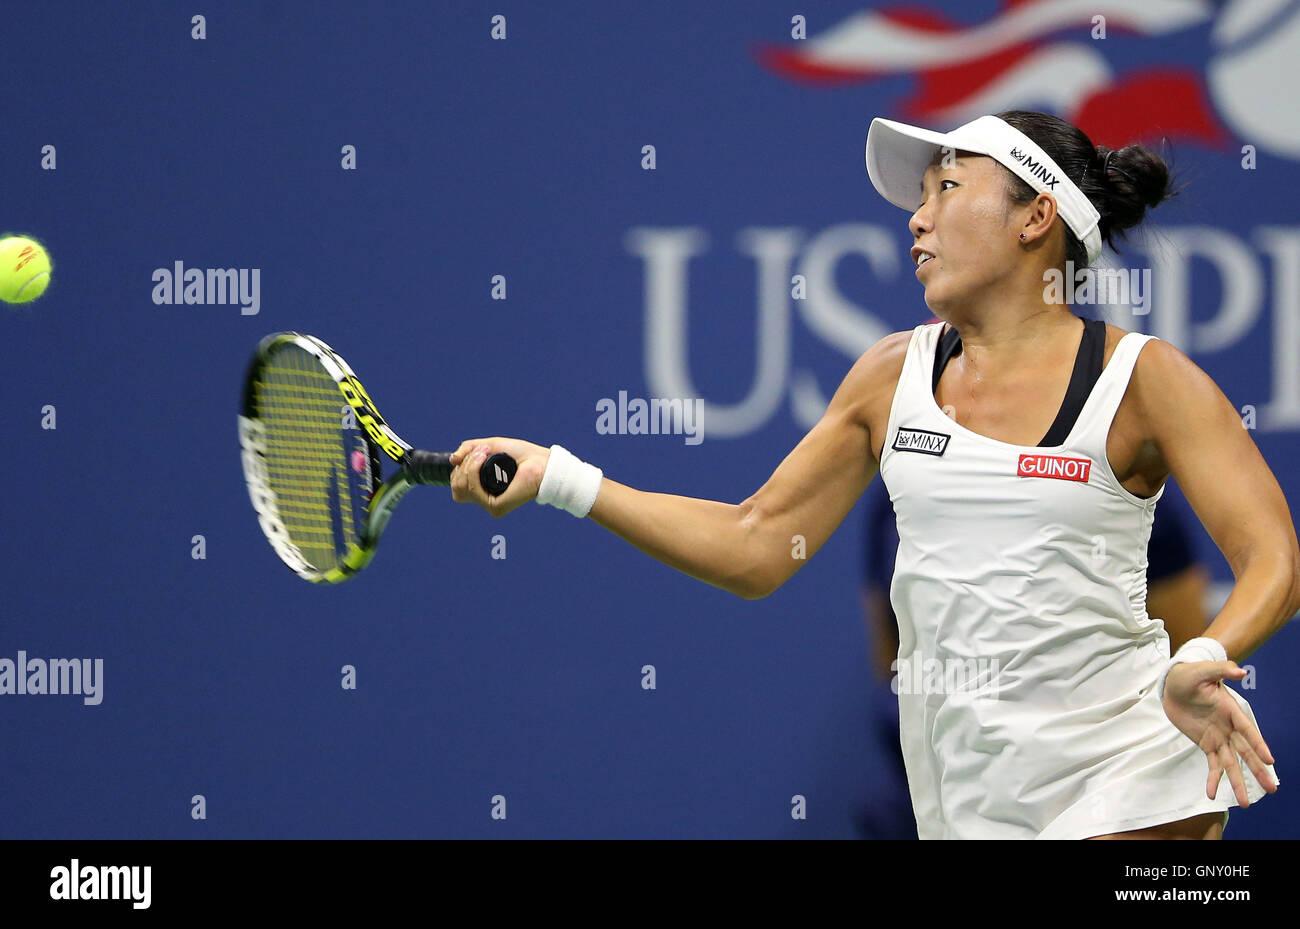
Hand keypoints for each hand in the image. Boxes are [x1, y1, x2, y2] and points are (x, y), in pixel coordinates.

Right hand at [448, 437, 549, 516]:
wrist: (542, 462)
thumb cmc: (522, 455)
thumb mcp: (491, 445)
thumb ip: (470, 449)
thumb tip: (452, 460)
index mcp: (484, 488)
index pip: (457, 484)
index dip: (460, 468)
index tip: (476, 452)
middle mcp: (485, 499)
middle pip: (456, 487)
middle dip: (464, 465)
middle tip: (482, 451)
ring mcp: (490, 505)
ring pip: (462, 488)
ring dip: (469, 465)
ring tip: (484, 452)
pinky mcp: (496, 507)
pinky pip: (473, 490)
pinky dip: (474, 471)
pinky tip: (484, 459)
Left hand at [1162, 660, 1278, 806]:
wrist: (1173, 683)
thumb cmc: (1190, 675)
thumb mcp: (1203, 670)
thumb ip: (1221, 671)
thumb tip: (1240, 671)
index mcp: (1232, 711)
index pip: (1248, 731)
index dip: (1259, 745)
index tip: (1270, 760)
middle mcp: (1229, 728)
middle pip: (1246, 752)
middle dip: (1258, 770)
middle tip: (1272, 789)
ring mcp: (1218, 738)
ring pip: (1232, 763)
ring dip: (1238, 782)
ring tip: (1245, 803)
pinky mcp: (1206, 744)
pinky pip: (1212, 764)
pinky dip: (1213, 779)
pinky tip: (1212, 794)